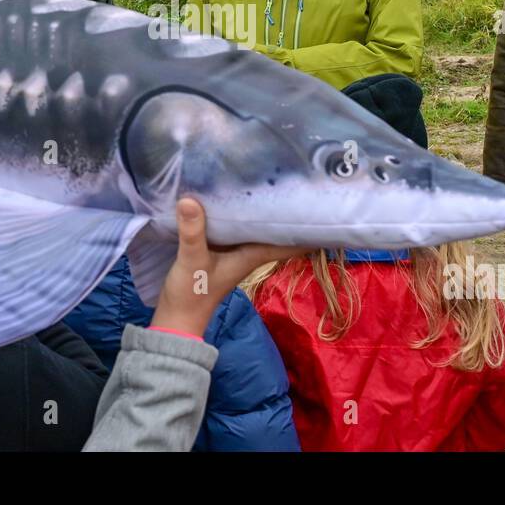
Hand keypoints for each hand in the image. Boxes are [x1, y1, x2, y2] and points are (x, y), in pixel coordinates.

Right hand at [150, 197, 308, 337]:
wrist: (177, 319)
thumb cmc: (192, 294)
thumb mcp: (192, 261)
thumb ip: (193, 232)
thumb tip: (190, 200)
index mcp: (252, 255)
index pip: (290, 243)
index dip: (309, 229)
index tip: (326, 210)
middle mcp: (249, 253)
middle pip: (277, 231)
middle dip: (289, 212)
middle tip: (303, 186)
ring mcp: (236, 253)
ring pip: (258, 229)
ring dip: (267, 213)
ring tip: (276, 185)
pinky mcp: (221, 251)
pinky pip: (238, 229)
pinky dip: (242, 216)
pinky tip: (237, 199)